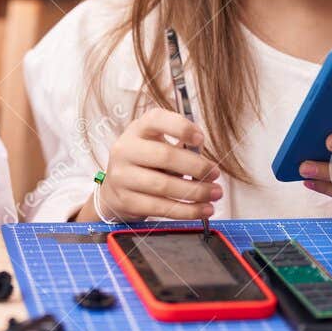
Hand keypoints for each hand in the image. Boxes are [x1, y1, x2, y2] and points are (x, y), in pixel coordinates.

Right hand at [89, 107, 219, 223]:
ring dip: (195, 192)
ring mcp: (122, 176)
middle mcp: (125, 150)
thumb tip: (206, 162)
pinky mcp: (126, 201)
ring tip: (214, 194)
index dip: (181, 127)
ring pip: (164, 185)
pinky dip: (186, 211)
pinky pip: (160, 208)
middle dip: (196, 167)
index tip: (200, 139)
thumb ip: (182, 145)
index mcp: (138, 129)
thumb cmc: (147, 162)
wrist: (116, 188)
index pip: (157, 120)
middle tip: (215, 174)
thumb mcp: (159, 144)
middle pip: (164, 156)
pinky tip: (202, 210)